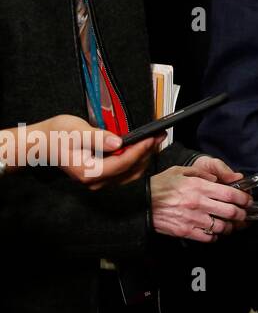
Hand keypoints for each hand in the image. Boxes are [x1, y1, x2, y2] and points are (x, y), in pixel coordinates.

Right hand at [25, 116, 160, 188]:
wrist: (42, 143)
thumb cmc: (57, 135)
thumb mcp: (77, 131)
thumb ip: (98, 137)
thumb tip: (118, 142)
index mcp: (89, 172)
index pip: (123, 163)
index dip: (140, 150)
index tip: (152, 137)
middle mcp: (95, 181)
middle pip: (130, 171)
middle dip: (147, 153)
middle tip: (159, 136)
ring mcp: (98, 180)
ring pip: (130, 174)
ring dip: (144, 157)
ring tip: (155, 140)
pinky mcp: (101, 176)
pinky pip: (124, 172)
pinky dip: (136, 160)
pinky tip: (142, 147)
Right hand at [149, 163, 251, 241]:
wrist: (140, 203)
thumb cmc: (160, 185)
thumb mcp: (181, 171)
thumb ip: (202, 173)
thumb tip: (218, 179)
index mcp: (199, 187)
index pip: (230, 195)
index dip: (244, 199)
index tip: (248, 200)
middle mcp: (198, 203)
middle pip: (230, 212)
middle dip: (242, 214)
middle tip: (244, 214)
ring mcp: (192, 219)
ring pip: (221, 227)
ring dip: (230, 227)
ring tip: (232, 224)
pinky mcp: (184, 231)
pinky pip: (207, 237)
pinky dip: (215, 236)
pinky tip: (215, 232)